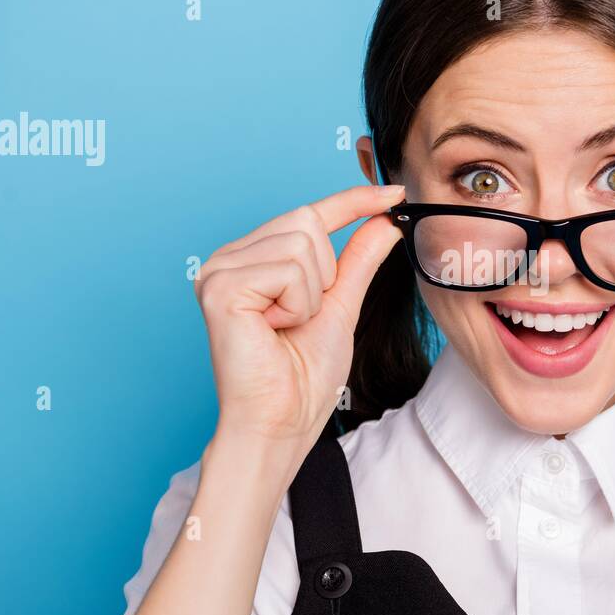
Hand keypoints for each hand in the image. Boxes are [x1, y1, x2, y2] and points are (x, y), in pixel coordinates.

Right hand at [195, 184, 404, 449]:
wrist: (282, 422)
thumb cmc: (302, 379)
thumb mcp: (341, 306)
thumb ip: (358, 260)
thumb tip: (383, 220)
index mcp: (253, 260)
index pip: (308, 215)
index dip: (353, 201)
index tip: (395, 191)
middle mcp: (229, 258)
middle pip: (306, 222)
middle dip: (324, 275)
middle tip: (301, 319)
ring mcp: (219, 270)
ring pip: (301, 244)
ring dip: (310, 296)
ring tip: (284, 328)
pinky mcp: (219, 287)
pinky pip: (287, 270)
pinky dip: (296, 306)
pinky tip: (272, 330)